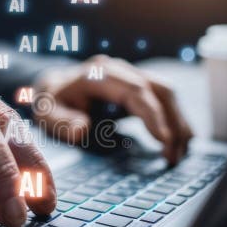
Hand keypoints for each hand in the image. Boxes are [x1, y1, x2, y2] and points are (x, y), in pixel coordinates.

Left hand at [33, 55, 192, 163]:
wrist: (53, 87)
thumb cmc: (52, 102)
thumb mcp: (47, 113)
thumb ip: (60, 121)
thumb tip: (80, 130)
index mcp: (99, 74)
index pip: (136, 91)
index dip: (153, 115)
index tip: (163, 140)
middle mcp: (121, 70)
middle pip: (160, 89)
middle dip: (173, 122)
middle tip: (173, 157)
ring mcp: (132, 75)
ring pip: (168, 94)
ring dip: (179, 123)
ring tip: (177, 155)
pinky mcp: (140, 86)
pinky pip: (165, 99)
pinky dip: (176, 120)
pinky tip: (179, 143)